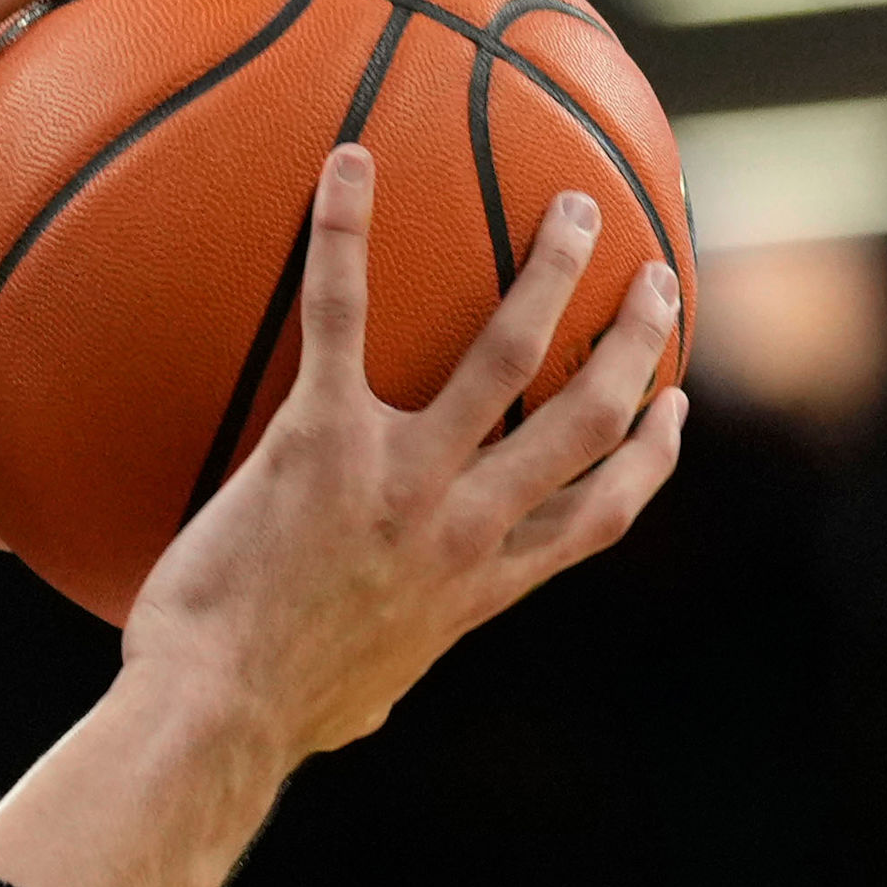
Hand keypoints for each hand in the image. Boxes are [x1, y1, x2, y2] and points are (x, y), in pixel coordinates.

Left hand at [122, 144, 686, 755]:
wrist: (215, 720)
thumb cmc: (265, 720)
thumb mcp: (355, 703)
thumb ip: (383, 674)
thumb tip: (367, 697)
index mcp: (481, 584)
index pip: (599, 514)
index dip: (647, 454)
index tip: (671, 408)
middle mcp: (466, 525)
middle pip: (587, 416)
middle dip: (634, 341)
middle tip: (654, 280)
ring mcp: (402, 479)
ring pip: (510, 352)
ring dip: (551, 271)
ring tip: (573, 207)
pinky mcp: (320, 443)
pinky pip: (340, 316)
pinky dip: (345, 235)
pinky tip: (345, 165)